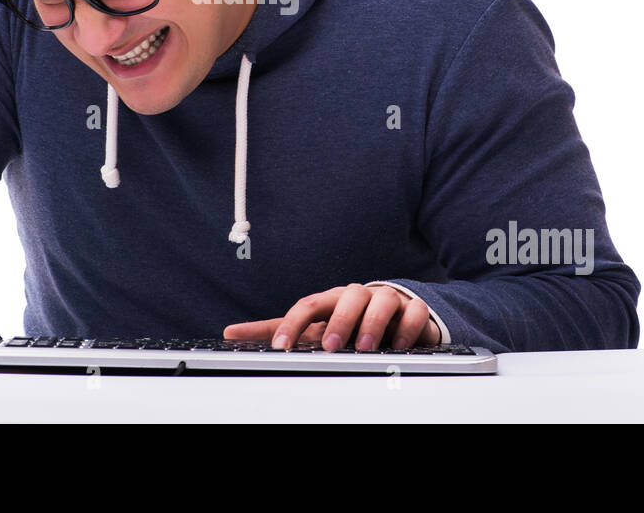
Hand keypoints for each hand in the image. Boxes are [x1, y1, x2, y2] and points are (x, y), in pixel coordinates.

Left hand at [223, 283, 441, 350]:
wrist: (394, 315)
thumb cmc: (346, 320)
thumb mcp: (311, 325)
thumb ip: (275, 329)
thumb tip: (229, 332)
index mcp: (331, 298)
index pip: (309, 304)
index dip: (294, 323)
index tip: (281, 346)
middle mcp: (358, 295)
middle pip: (346, 298)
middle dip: (338, 322)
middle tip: (329, 346)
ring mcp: (387, 299)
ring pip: (380, 301)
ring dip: (371, 324)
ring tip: (362, 348)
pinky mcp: (413, 310)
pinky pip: (413, 312)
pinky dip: (406, 327)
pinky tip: (397, 345)